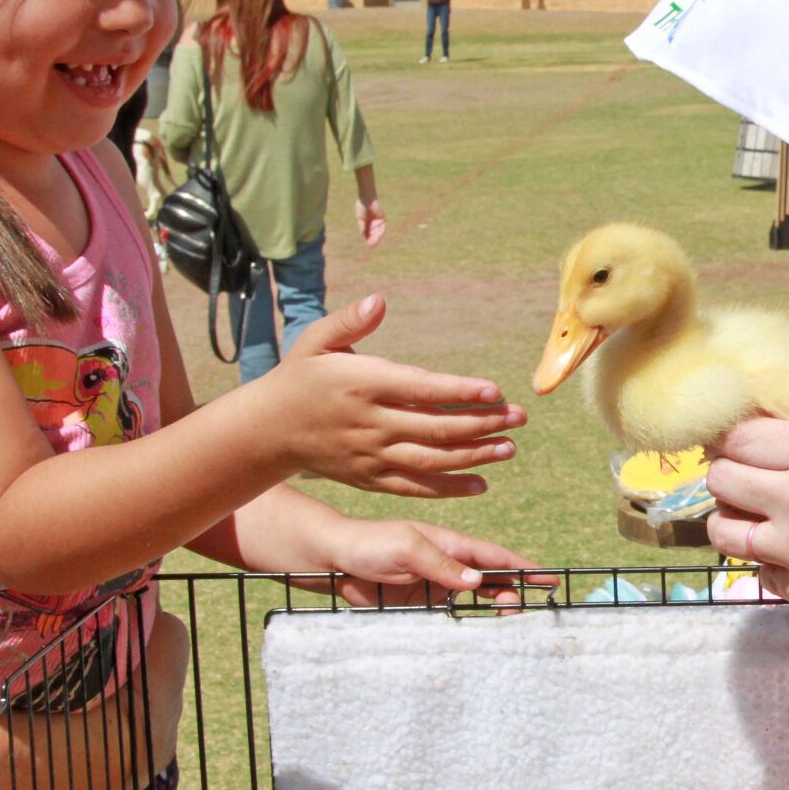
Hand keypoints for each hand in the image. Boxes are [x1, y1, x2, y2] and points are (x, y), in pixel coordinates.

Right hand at [273, 295, 525, 498]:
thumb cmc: (300, 377)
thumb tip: (379, 302)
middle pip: (436, 429)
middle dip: (482, 424)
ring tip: (509, 447)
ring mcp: (371, 456)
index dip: (461, 392)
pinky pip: (415, 487)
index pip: (422, 390)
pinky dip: (449, 488)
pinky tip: (480, 483)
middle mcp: (371, 424)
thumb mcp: (316, 341)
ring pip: (432, 460)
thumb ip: (349, 321)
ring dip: (475, 456)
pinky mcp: (370, 479)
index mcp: (363, 384)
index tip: (496, 391)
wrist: (268, 431)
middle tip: (519, 418)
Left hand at [291, 518, 557, 608]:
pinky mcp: (420, 606)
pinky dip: (469, 623)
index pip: (492, 555)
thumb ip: (441, 563)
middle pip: (490, 578)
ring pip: (475, 598)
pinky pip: (452, 616)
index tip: (547, 577)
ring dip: (494, 606)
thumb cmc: (369, 544)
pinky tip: (480, 632)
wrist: (333, 561)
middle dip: (513, 590)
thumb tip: (477, 580)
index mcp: (448, 543)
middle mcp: (446, 564)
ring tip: (509, 618)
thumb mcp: (406, 547)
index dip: (521, 566)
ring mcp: (434, 586)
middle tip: (523, 608)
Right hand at [357, 196, 385, 245]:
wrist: (367, 200)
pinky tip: (378, 236)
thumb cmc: (362, 207)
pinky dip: (380, 232)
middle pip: (373, 233)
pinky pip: (382, 227)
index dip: (367, 238)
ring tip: (375, 242)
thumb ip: (363, 226)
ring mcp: (377, 220)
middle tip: (371, 245)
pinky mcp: (382, 218)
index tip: (368, 244)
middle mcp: (372, 222)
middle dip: (372, 239)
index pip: (367, 233)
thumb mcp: (361, 219)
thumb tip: (362, 234)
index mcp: (366, 223)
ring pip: (378, 231)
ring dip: (376, 237)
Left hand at [704, 367, 788, 627]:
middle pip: (721, 480)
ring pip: (725, 532)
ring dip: (730, 519)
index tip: (736, 437)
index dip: (731, 435)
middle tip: (740, 471)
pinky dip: (767, 562)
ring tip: (749, 512)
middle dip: (725, 471)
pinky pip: (763, 574)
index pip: (739, 437)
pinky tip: (786, 552)